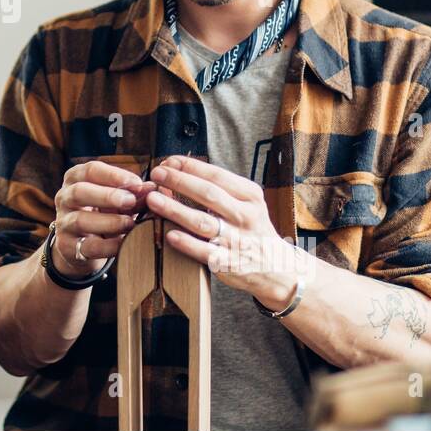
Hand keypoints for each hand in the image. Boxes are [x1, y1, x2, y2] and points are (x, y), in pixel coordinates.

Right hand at [50, 160, 154, 277]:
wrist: (82, 245)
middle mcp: (64, 198)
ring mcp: (63, 222)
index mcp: (75, 179)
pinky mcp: (67, 247)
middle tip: (131, 201)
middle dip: (107, 196)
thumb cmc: (103, 212)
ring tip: (130, 223)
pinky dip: (109, 246)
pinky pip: (88, 246)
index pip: (91, 170)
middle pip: (79, 191)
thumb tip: (152, 187)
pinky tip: (125, 242)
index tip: (137, 183)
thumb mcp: (116, 200)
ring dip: (108, 221)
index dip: (114, 175)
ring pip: (80, 220)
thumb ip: (133, 193)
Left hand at [145, 155, 311, 304]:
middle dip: (179, 181)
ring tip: (153, 199)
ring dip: (175, 209)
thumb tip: (179, 172)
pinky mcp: (229, 263)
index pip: (216, 175)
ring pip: (202, 222)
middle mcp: (245, 216)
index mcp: (250, 196)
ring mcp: (237, 240)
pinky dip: (186, 243)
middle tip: (156, 174)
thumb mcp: (247, 204)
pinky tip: (169, 235)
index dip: (189, 167)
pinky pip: (204, 252)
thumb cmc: (252, 229)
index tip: (167, 162)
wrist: (276, 268)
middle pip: (208, 194)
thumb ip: (219, 190)